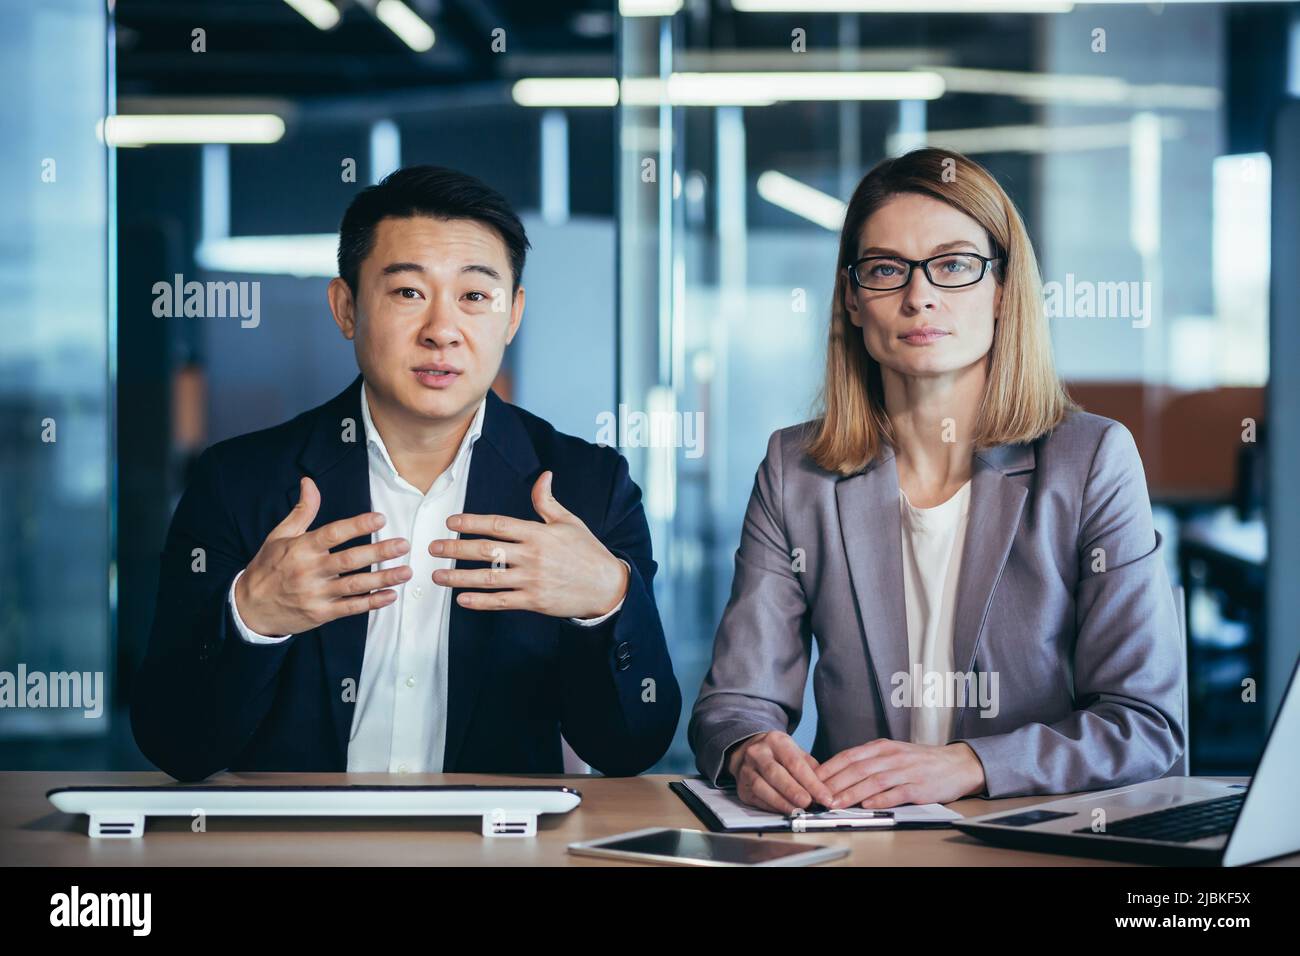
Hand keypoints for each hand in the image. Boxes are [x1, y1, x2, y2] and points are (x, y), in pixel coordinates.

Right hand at [234, 476, 411, 635]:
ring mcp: (316, 594)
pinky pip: (351, 607)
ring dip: (383, 578)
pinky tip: (390, 594)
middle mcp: (309, 570)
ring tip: (406, 571)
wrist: (250, 608)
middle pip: (349, 560)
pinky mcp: (321, 613)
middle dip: (379, 552)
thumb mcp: (280, 536)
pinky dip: (372, 602)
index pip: (333, 533)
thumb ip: (302, 510)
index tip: (380, 519)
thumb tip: (309, 482)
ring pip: (355, 585)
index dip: (357, 525)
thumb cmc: (268, 568)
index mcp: (301, 548)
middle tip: (403, 545)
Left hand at [429, 471, 627, 619]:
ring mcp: (532, 580)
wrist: (607, 586)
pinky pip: (501, 602)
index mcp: (538, 533)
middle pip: (486, 550)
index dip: (472, 522)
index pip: (498, 525)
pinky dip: (480, 602)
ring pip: (488, 577)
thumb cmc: (587, 552)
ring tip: (438, 576)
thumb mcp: (569, 522)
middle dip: (455, 549)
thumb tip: (544, 476)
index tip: (451, 522)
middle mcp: (532, 556)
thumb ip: (548, 502)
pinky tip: (462, 600)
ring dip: (459, 577)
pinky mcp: (534, 601)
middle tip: (433, 548)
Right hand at [726, 731, 835, 814]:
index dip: (811, 782)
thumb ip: (811, 769)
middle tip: (809, 804)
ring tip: (798, 812)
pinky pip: (757, 799)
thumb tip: (826, 790)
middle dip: (793, 791)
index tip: (825, 796)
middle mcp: (758, 753)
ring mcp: (746, 769)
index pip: (795, 763)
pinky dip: (772, 807)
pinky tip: (785, 812)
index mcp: (776, 741)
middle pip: (775, 774)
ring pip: (762, 787)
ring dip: (782, 802)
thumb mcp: (796, 752)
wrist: (749, 750)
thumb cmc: (778, 754)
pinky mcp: (742, 787)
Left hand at [816, 740, 985, 808]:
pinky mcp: (919, 786)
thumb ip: (867, 761)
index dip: (828, 768)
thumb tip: (838, 773)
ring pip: (873, 781)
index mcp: (881, 747)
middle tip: (818, 795)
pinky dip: (880, 799)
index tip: (812, 780)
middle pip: (857, 769)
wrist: (956, 764)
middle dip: (834, 783)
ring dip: (852, 793)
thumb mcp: (891, 753)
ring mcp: (905, 771)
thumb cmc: (920, 761)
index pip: (848, 756)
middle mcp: (891, 756)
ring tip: (836, 803)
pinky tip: (867, 805)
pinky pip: (897, 792)